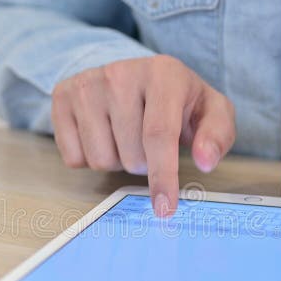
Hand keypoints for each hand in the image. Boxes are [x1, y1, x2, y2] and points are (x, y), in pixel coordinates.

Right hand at [52, 55, 235, 215]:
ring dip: (117, 161)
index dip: (162, 176)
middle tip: (149, 144)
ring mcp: (87, 84)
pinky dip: (89, 157)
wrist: (136, 74)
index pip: (159, 134)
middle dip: (143, 164)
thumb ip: (218, 136)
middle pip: (130, 155)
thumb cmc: (177, 100)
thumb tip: (206, 161)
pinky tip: (101, 134)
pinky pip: (73, 157)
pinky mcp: (62, 96)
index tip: (165, 208)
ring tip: (125, 137)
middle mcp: (120, 73)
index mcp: (163, 73)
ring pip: (100, 159)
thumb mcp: (210, 111)